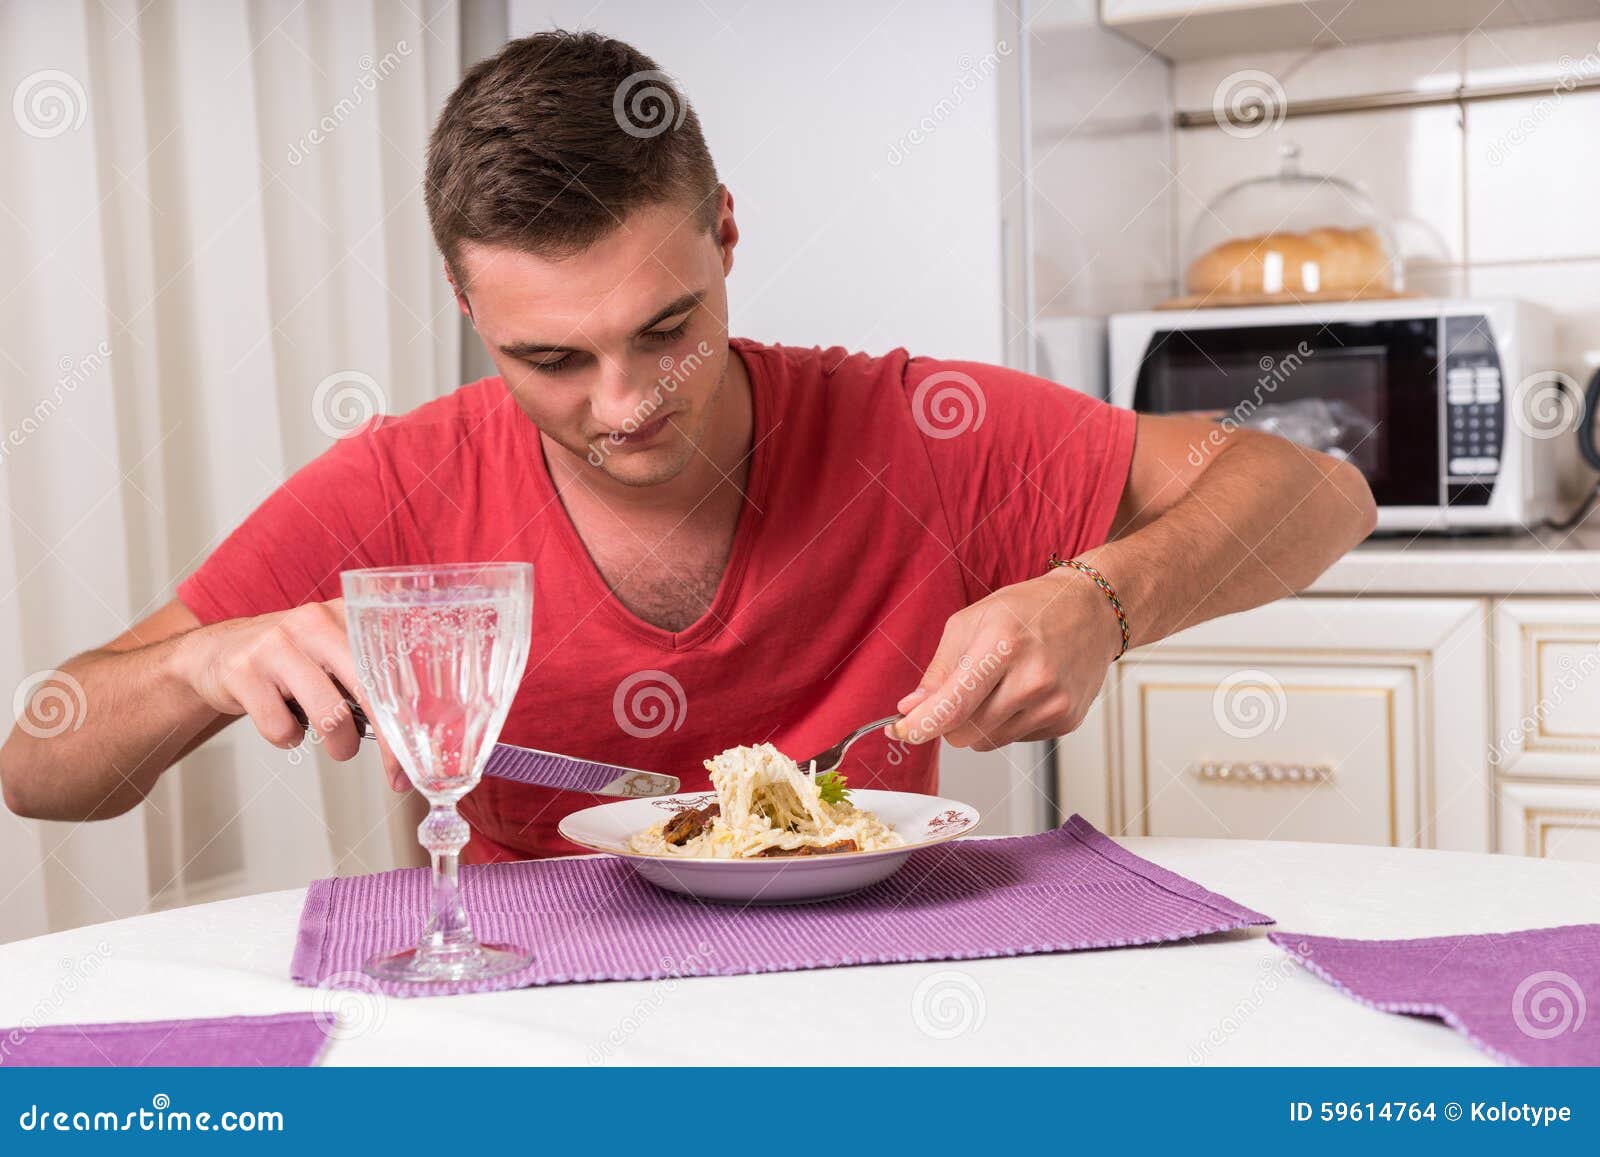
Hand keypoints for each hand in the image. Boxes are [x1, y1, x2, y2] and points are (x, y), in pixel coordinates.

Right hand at [175, 599, 408, 790]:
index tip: (416, 755)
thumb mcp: (330, 650)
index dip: (408, 717)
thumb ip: (367, 673)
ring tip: (339, 746)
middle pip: (369, 690)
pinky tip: (284, 723)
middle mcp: (314, 622)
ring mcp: (276, 645)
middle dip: (387, 742)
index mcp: (345, 615)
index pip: (391, 668)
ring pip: (330, 715)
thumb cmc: (288, 660)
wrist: (215, 652)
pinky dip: (289, 740)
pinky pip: (282, 729)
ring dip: (340, 745)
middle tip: (392, 772)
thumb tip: (411, 728)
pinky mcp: (244, 671)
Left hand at [890, 568, 1121, 750]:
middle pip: (964, 733)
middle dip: (947, 721)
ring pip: (987, 742)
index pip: (951, 707)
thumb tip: (912, 708)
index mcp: (1003, 646)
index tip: (899, 730)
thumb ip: (939, 671)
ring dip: (977, 723)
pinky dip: (1006, 723)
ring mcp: (1053, 703)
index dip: (918, 727)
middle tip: (956, 694)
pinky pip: (1014, 740)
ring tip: (997, 685)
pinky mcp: (1066, 720)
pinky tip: (1022, 692)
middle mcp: (1032, 679)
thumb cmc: (1031, 609)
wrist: (1094, 609)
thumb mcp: (972, 622)